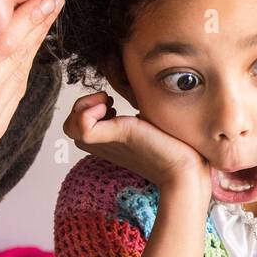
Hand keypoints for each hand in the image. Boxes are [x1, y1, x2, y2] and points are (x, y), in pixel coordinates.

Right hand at [63, 91, 210, 199]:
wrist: (186, 168)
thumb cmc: (175, 145)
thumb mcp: (149, 121)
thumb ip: (137, 110)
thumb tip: (133, 88)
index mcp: (109, 141)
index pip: (77, 125)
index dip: (87, 108)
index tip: (111, 103)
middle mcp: (104, 144)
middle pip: (69, 125)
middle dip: (83, 105)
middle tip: (109, 103)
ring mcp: (108, 142)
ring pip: (69, 127)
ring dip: (84, 106)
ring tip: (109, 105)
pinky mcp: (117, 138)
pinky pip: (83, 128)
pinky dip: (89, 112)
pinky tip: (112, 109)